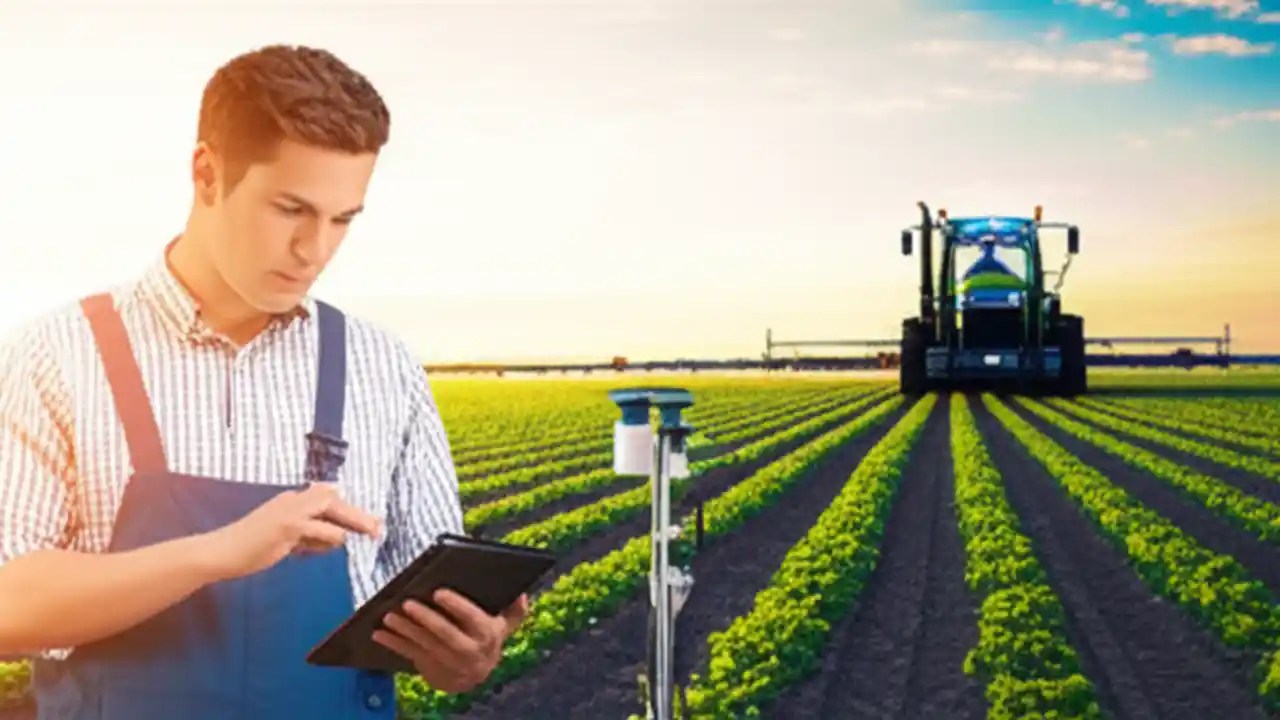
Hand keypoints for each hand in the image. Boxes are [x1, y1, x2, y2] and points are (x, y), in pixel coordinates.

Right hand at [199, 482, 381, 581]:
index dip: (348, 509)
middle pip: (333, 498)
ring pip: (331, 508)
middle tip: (378, 528)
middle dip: (358, 514)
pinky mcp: (286, 526)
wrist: (220, 552)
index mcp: (291, 501)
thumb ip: (308, 534)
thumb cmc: (251, 549)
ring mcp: (289, 511)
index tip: (368, 522)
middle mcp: (292, 500)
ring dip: (351, 524)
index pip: (327, 497)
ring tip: (366, 534)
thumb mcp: (285, 538)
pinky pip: (320, 529)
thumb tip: (337, 537)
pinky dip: (330, 539)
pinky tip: (328, 546)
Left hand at [372, 589, 529, 692]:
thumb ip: (514, 610)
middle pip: (446, 635)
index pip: (473, 619)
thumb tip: (522, 591)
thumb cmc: (486, 639)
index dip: (457, 606)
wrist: (475, 676)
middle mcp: (470, 652)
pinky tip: (378, 633)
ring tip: (389, 615)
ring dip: (405, 631)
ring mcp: (448, 664)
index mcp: (488, 635)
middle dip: (426, 620)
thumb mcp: (504, 625)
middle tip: (407, 603)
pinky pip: (409, 656)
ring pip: (425, 645)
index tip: (438, 592)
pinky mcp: (429, 669)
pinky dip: (393, 644)